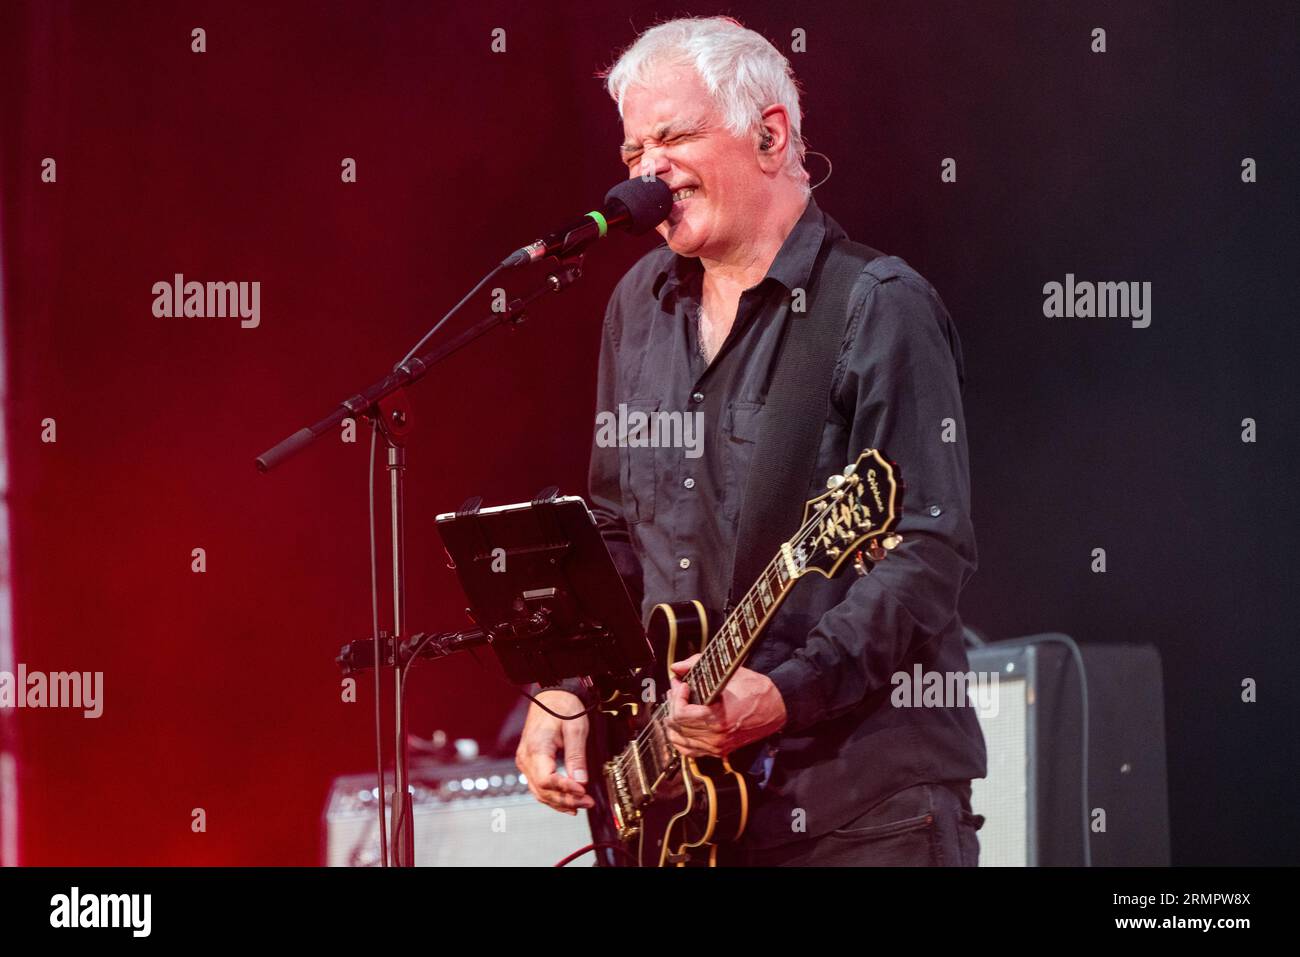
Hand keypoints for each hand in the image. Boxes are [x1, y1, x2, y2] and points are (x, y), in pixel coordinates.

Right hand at [515, 690, 595, 815]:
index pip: (547, 780)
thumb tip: (581, 781)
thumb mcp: (575, 729)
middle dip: (566, 800)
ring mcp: (525, 761)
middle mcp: (526, 758)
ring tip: (581, 805)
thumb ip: (577, 756)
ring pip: (539, 792)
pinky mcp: (529, 762)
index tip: (583, 791)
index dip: (565, 790)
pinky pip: (538, 786)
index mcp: (536, 749)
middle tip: (588, 802)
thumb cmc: (562, 708)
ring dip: (560, 802)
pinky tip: (566, 803)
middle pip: (543, 790)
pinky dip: (552, 796)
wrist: (551, 696)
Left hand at [663, 655, 787, 757]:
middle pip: (677, 726)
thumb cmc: (757, 690)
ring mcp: (717, 747)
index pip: (681, 714)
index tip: (682, 684)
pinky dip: (681, 738)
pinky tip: (682, 725)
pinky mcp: (719, 750)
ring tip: (678, 706)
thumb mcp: (728, 673)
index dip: (676, 697)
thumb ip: (697, 664)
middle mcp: (716, 738)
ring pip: (679, 740)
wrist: (777, 707)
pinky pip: (690, 751)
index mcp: (718, 719)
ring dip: (674, 722)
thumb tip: (677, 667)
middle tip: (678, 690)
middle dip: (673, 705)